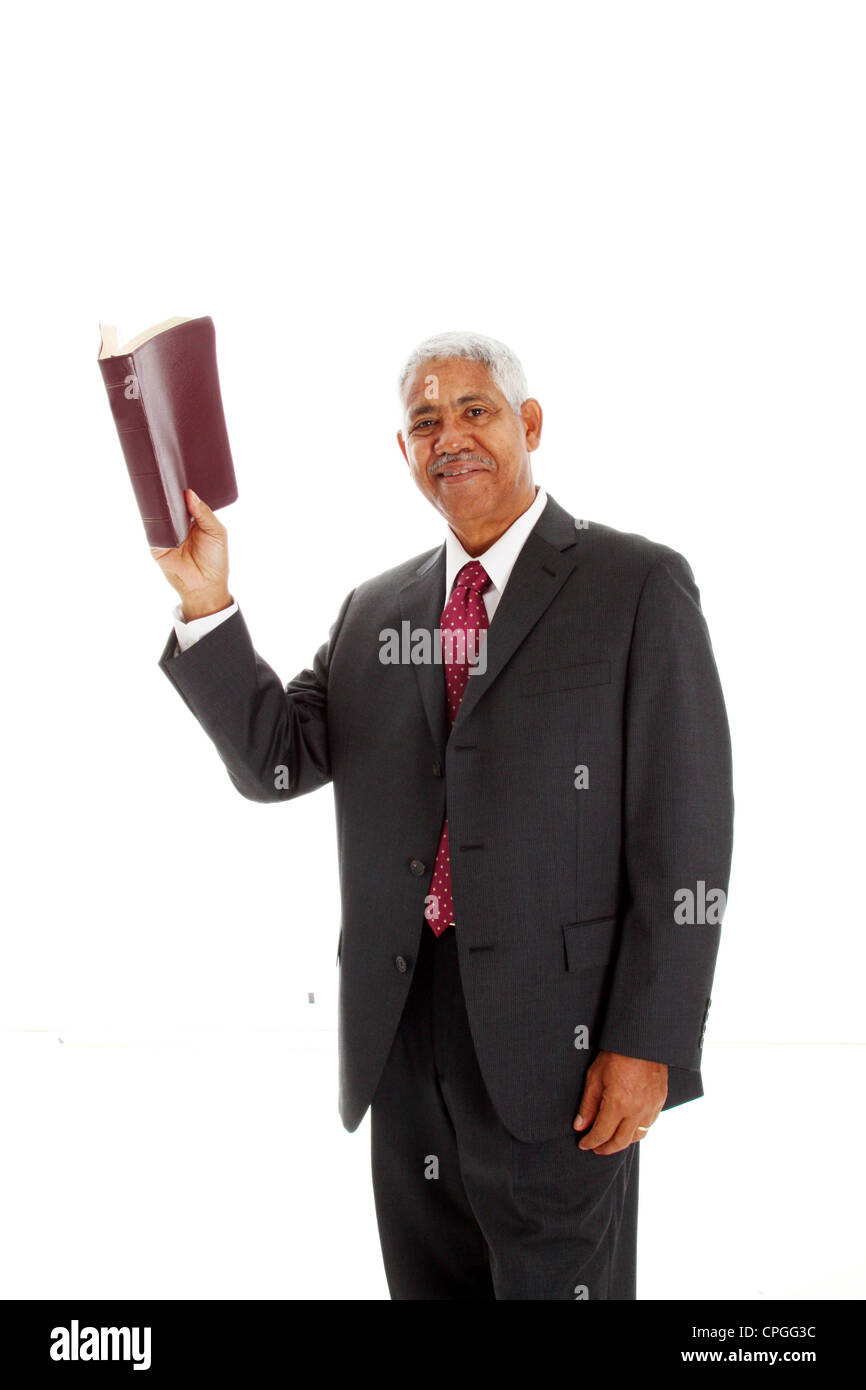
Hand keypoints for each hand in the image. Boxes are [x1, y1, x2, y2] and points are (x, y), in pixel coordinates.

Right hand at [150, 488, 231, 620]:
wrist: (206, 585)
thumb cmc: (215, 559)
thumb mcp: (217, 532)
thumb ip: (204, 513)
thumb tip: (190, 494)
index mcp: (192, 519)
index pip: (183, 500)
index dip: (181, 489)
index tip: (178, 476)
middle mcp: (177, 525)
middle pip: (168, 505)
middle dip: (167, 495)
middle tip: (167, 481)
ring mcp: (166, 535)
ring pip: (158, 516)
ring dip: (159, 507)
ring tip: (161, 495)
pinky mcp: (157, 546)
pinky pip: (153, 531)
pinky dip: (154, 523)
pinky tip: (158, 515)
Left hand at [573, 1051, 667, 1154]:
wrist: (642, 1040)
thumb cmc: (616, 1054)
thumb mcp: (595, 1077)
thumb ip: (588, 1105)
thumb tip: (580, 1126)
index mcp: (618, 1104)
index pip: (602, 1134)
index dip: (590, 1142)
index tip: (583, 1144)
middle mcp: (637, 1111)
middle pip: (620, 1142)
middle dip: (605, 1148)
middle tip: (595, 1148)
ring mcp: (651, 1108)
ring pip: (637, 1136)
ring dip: (622, 1142)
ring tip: (611, 1140)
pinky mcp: (660, 1102)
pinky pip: (648, 1125)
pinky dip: (637, 1130)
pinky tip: (628, 1127)